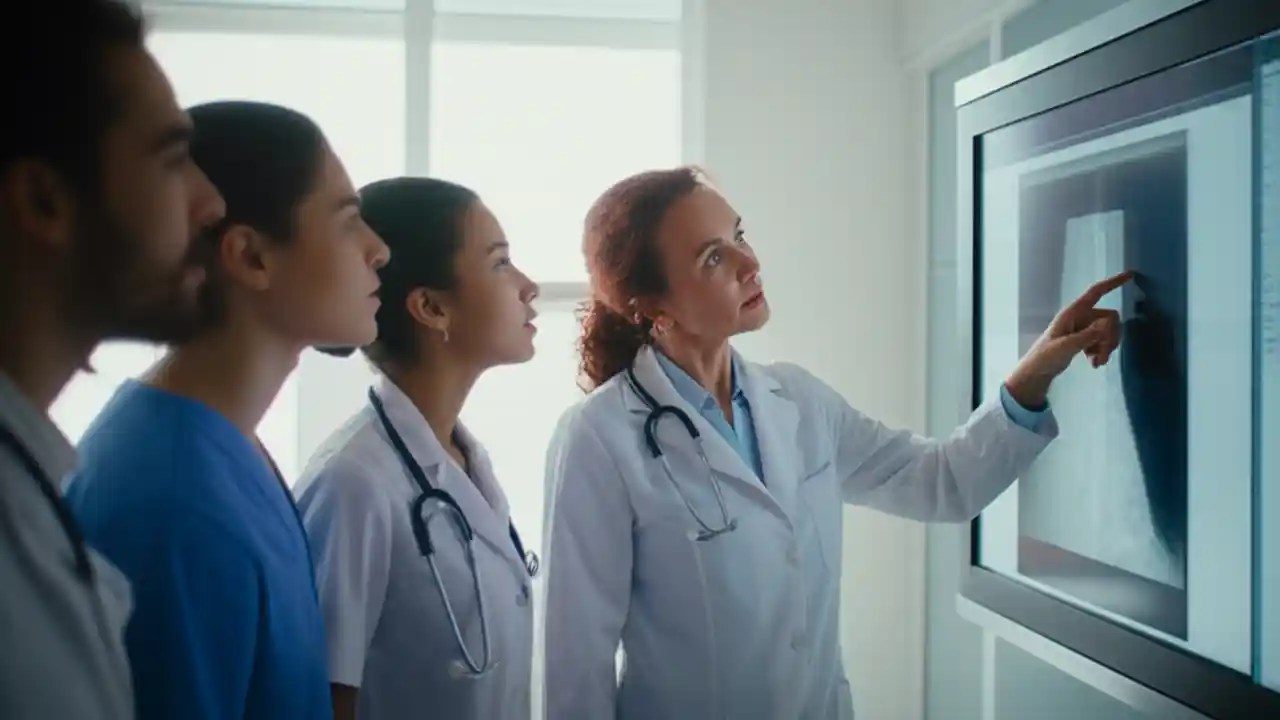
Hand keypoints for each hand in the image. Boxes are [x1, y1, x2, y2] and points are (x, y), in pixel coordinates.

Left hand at [1005, 270, 1131, 408]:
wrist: (1037, 372)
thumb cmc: (1046, 357)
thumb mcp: (1066, 347)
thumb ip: (1088, 335)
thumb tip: (1109, 323)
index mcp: (1073, 312)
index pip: (1096, 292)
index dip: (1113, 283)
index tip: (1130, 275)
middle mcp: (1080, 317)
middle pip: (1110, 319)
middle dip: (1110, 338)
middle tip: (1102, 357)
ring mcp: (1084, 328)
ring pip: (1109, 332)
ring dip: (1107, 348)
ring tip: (1097, 363)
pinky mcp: (1085, 339)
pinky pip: (1104, 341)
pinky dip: (1102, 352)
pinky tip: (1094, 363)